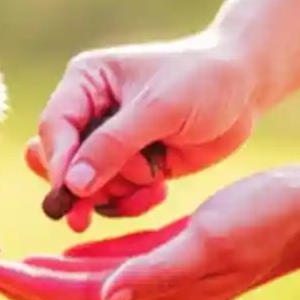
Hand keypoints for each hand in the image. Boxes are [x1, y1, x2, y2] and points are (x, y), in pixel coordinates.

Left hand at [0, 167, 299, 299]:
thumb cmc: (265, 218)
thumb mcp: (208, 239)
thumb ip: (154, 270)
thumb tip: (101, 297)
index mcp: (160, 292)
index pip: (76, 298)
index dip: (30, 288)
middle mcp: (157, 292)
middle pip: (74, 297)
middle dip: (26, 287)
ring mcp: (166, 276)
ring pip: (91, 283)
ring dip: (49, 277)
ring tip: (11, 269)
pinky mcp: (175, 254)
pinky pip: (117, 266)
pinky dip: (85, 262)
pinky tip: (67, 254)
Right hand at [26, 31, 261, 230]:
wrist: (245, 89)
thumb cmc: (203, 81)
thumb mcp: (158, 109)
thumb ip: (112, 146)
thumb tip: (72, 184)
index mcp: (85, 82)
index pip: (54, 126)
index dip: (58, 162)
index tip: (71, 193)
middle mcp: (88, 111)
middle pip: (61, 160)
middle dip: (83, 187)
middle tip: (83, 219)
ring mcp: (107, 141)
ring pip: (87, 184)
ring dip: (116, 193)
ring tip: (152, 186)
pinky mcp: (128, 164)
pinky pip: (112, 195)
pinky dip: (131, 200)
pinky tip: (158, 191)